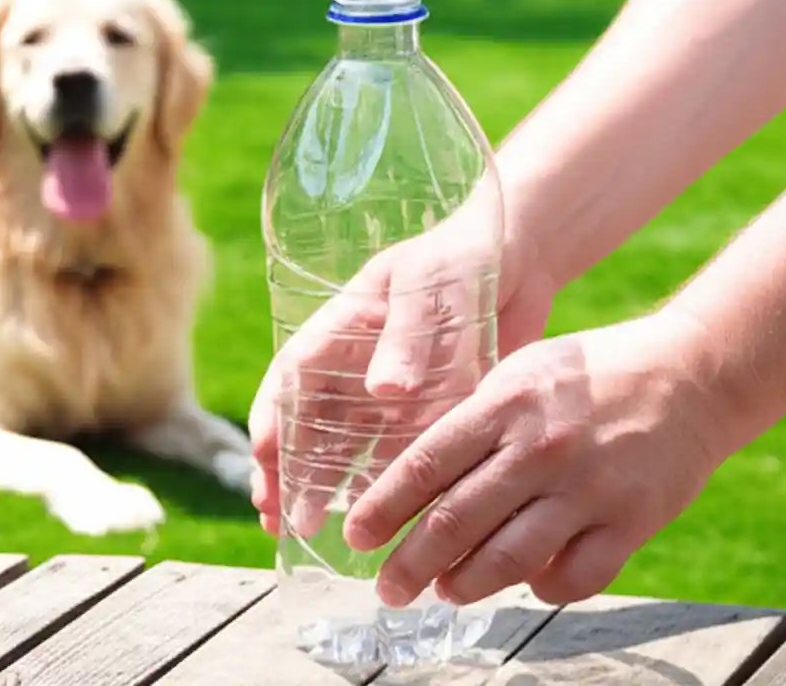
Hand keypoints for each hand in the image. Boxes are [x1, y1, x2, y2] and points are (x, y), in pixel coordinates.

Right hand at [248, 213, 555, 534]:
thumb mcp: (431, 283)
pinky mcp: (424, 414)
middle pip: (307, 421)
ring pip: (341, 446)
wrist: (522, 260)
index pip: (294, 375)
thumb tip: (384, 391)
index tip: (262, 455)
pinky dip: (375, 487)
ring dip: (318, 485)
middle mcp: (356, 365)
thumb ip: (407, 334)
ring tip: (301, 528)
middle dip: (285, 468)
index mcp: (343, 326)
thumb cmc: (465, 256)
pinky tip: (368, 519)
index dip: (273, 415)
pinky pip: (391, 455)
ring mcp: (387, 393)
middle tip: (273, 512)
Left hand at [342, 310, 735, 606]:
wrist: (694, 374)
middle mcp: (541, 448)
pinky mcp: (632, 522)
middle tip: (388, 589)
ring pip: (507, 559)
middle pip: (455, 521)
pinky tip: (526, 582)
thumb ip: (470, 423)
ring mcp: (588, 488)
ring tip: (444, 591)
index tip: (356, 537)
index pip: (425, 464)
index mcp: (505, 404)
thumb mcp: (520, 375)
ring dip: (465, 585)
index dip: (383, 508)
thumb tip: (408, 477)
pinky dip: (540, 588)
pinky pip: (573, 578)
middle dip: (410, 564)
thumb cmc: (589, 375)